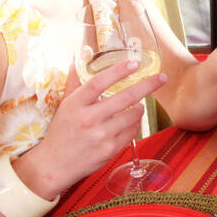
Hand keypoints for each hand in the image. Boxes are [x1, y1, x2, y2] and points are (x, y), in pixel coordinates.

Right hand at [26, 59, 167, 193]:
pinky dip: (135, 123)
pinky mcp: (110, 149)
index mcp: (75, 104)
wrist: (55, 165)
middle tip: (161, 77)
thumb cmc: (61, 131)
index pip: (98, 82)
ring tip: (139, 104)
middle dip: (147, 85)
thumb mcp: (65, 103)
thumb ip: (76, 78)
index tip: (134, 63)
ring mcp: (100, 135)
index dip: (117, 71)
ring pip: (132, 115)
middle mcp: (88, 119)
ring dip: (140, 107)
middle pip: (124, 97)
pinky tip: (131, 120)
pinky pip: (132, 132)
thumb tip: (84, 51)